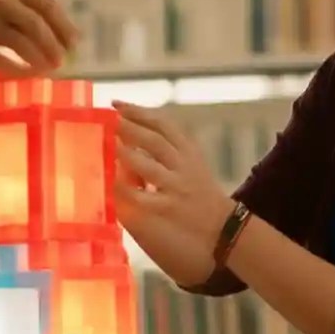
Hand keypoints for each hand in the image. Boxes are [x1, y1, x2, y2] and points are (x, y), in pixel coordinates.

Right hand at [0, 0, 79, 75]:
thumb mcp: (13, 8)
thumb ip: (38, 19)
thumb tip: (71, 42)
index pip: (48, 6)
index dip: (63, 26)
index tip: (75, 44)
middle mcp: (2, 2)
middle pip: (34, 24)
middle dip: (52, 45)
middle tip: (62, 61)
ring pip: (19, 42)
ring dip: (38, 59)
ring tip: (47, 70)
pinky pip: (3, 61)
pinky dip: (19, 70)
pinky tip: (28, 75)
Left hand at [112, 101, 231, 286]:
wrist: (226, 229)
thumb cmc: (200, 195)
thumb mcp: (190, 165)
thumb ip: (164, 153)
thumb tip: (126, 141)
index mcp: (188, 151)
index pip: (163, 125)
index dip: (139, 112)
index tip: (117, 104)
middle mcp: (183, 166)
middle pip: (155, 140)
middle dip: (130, 127)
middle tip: (108, 120)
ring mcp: (176, 187)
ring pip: (149, 166)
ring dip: (126, 153)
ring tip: (108, 144)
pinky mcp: (167, 209)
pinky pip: (142, 197)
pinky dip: (125, 188)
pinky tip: (110, 182)